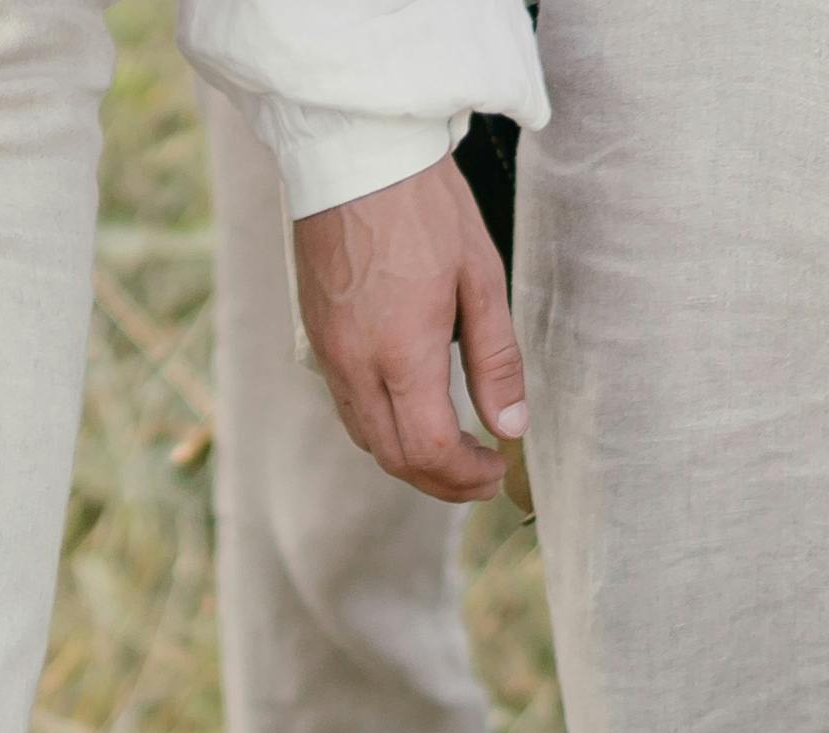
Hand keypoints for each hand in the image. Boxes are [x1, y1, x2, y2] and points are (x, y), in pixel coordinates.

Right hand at [291, 156, 519, 505]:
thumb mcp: (480, 276)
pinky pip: (348, 408)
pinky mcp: (317, 340)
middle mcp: (357, 365)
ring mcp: (329, 355)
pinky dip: (383, 430)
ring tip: (454, 450)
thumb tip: (511, 424)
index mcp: (402, 352)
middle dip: (442, 481)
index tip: (497, 468)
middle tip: (482, 474)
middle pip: (395, 457)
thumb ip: (496, 359)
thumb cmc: (423, 205)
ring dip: (411, 459)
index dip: (466, 475)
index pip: (430, 449)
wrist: (355, 156)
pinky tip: (412, 412)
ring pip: (367, 439)